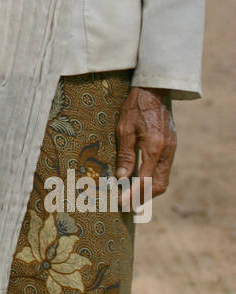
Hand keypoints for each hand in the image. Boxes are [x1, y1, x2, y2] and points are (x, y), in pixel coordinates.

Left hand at [115, 86, 176, 208]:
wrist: (154, 89)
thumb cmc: (135, 107)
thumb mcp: (124, 129)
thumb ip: (125, 155)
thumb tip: (122, 178)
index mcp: (154, 147)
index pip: (145, 180)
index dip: (133, 194)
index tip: (120, 202)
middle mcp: (167, 151)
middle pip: (159, 185)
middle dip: (143, 197)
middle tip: (126, 204)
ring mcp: (172, 149)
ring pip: (164, 179)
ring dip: (149, 191)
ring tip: (132, 196)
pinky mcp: (172, 146)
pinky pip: (165, 170)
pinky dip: (154, 180)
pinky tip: (141, 181)